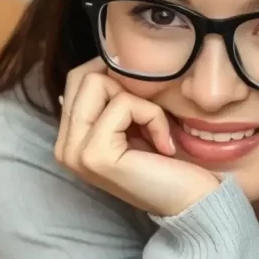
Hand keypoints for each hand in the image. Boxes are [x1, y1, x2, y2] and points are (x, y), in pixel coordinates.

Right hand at [54, 59, 220, 216]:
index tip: (144, 102)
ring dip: (141, 103)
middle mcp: (65, 148)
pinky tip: (163, 147)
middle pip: (84, 76)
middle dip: (126, 86)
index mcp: (70, 139)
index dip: (114, 75)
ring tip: (156, 133)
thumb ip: (111, 97)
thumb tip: (104, 57)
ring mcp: (75, 153)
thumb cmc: (169, 161)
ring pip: (99, 83)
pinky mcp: (95, 155)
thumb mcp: (134, 122)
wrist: (193, 202)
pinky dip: (153, 117)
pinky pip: (123, 104)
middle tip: (150, 119)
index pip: (77, 79)